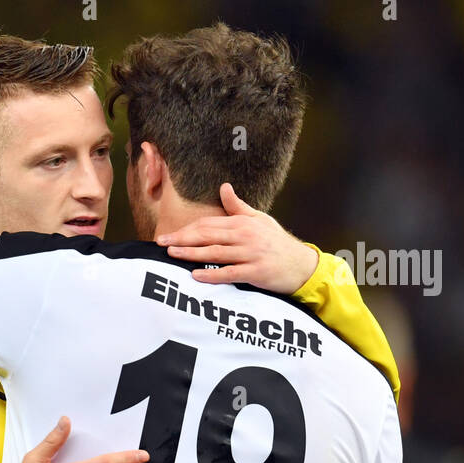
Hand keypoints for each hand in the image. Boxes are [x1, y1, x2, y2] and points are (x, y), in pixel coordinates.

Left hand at [157, 182, 318, 292]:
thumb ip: (238, 207)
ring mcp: (250, 254)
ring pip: (215, 253)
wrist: (302, 265)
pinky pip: (229, 273)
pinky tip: (196, 275)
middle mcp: (245, 236)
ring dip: (192, 254)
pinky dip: (212, 274)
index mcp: (243, 223)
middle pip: (208, 236)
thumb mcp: (259, 220)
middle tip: (162, 243)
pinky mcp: (256, 272)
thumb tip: (224, 187)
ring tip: (172, 254)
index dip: (187, 229)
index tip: (169, 234)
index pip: (209, 224)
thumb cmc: (277, 243)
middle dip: (183, 239)